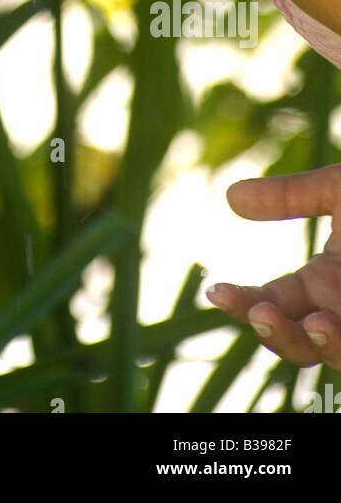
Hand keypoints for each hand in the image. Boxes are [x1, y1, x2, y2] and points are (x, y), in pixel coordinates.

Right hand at [205, 163, 340, 367]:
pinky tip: (328, 323)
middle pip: (292, 340)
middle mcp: (337, 311)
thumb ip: (289, 196)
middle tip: (258, 309)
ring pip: (330, 355)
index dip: (240, 302)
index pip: (269, 302)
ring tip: (311, 321)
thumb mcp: (340, 190)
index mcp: (318, 283)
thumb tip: (229, 197)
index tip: (216, 290)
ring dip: (311, 345)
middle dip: (271, 331)